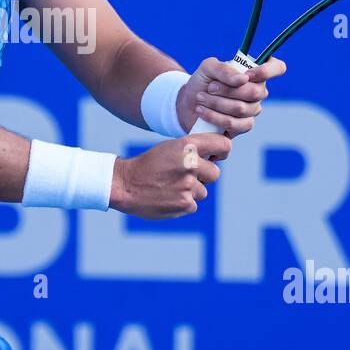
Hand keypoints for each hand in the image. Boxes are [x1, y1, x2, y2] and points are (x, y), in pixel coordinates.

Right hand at [109, 134, 230, 219]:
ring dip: (190, 191)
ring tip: (170, 186)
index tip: (216, 156)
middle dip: (204, 176)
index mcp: (187, 145)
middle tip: (184, 175)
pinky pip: (193, 204)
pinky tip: (167, 196)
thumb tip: (216, 156)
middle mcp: (190, 164)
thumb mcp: (170, 147)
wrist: (126, 185)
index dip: (222, 151)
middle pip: (215, 173)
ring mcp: (188, 185)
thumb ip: (193, 149)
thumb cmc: (149, 164)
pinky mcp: (185, 204)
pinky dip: (182, 202)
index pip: (223, 145)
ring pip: (203, 191)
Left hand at [175, 55, 287, 136]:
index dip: (267, 71)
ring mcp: (252, 110)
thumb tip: (243, 79)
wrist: (188, 103)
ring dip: (217, 103)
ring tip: (200, 98)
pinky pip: (234, 124)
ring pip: (241, 109)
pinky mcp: (242, 127)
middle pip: (255, 92)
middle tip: (209, 87)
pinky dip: (215, 117)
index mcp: (255, 73)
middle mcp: (258, 92)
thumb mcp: (208, 68)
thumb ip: (224, 69)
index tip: (247, 74)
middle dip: (228, 90)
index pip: (277, 68)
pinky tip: (202, 111)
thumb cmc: (202, 82)